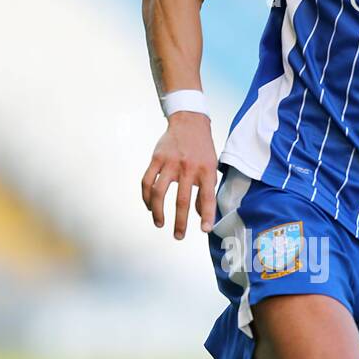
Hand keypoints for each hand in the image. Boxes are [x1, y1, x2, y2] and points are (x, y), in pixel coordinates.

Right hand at [141, 112, 217, 239]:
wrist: (189, 121)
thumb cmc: (202, 149)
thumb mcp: (211, 167)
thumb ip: (206, 190)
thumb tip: (200, 215)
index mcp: (206, 170)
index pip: (208, 197)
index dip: (207, 215)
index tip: (204, 230)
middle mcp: (188, 167)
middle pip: (182, 200)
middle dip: (180, 222)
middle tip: (178, 237)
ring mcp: (170, 162)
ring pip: (160, 192)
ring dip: (158, 212)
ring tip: (160, 224)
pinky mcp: (156, 158)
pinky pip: (147, 181)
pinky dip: (147, 197)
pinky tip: (150, 207)